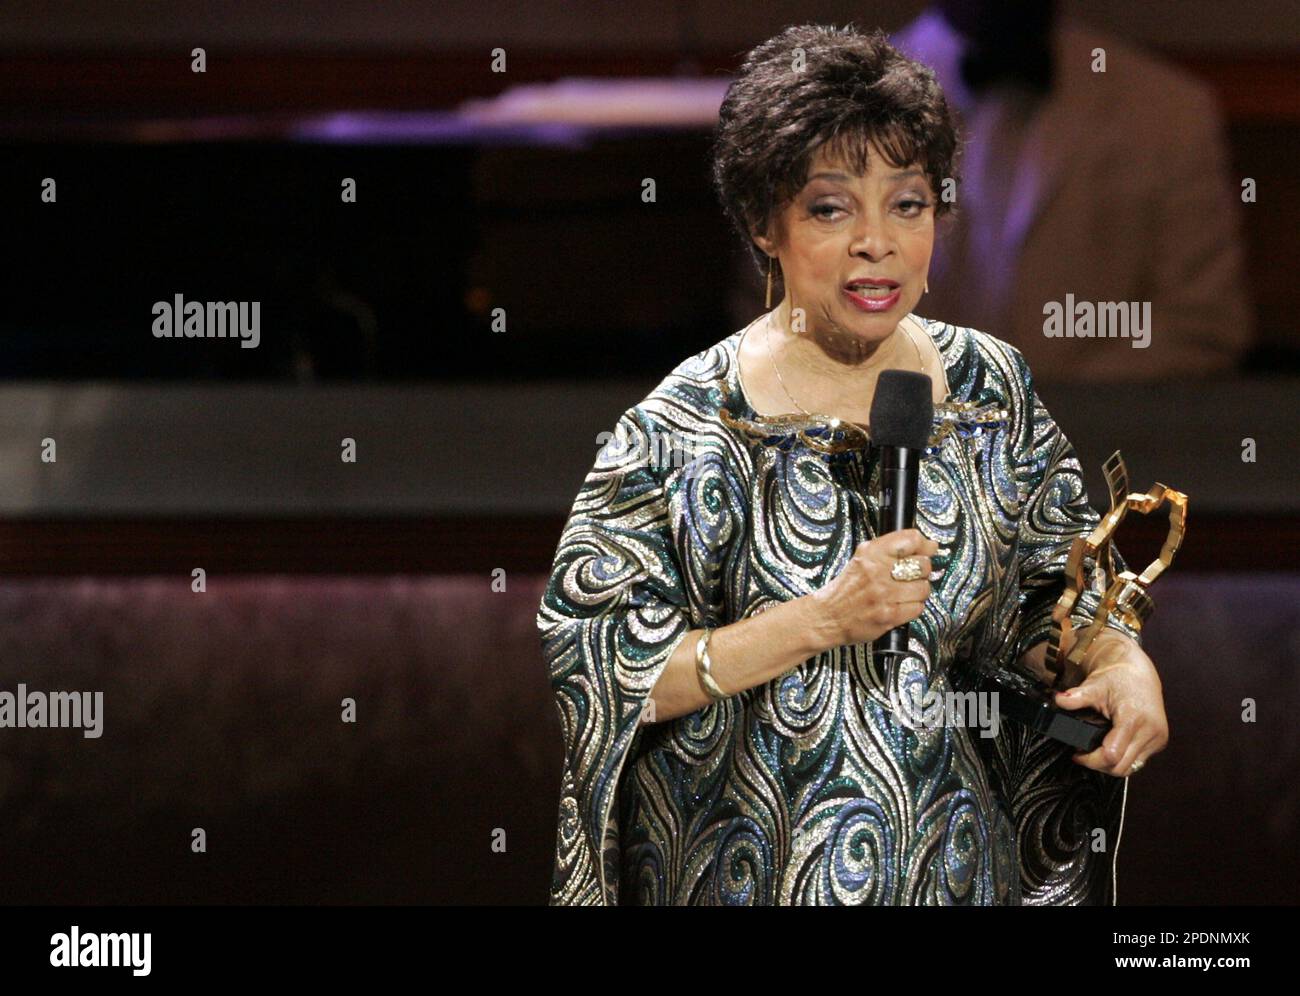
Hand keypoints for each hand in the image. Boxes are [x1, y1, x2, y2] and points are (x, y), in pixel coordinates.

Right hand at [808, 528, 940, 649]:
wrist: (829, 615)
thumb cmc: (848, 587)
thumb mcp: (863, 557)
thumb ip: (891, 548)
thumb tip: (929, 545)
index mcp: (872, 553)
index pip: (911, 540)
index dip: (924, 544)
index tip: (928, 549)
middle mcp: (878, 571)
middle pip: (922, 565)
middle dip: (922, 570)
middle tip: (912, 575)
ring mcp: (884, 594)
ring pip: (923, 588)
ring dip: (918, 591)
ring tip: (905, 592)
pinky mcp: (889, 615)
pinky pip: (917, 608)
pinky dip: (912, 607)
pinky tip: (900, 604)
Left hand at [1054, 630, 1168, 776]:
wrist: (1138, 673)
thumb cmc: (1117, 678)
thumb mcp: (1094, 686)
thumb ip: (1077, 697)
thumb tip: (1059, 700)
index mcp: (1133, 719)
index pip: (1111, 755)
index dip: (1091, 760)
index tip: (1077, 754)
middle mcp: (1150, 731)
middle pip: (1120, 767)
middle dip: (1099, 765)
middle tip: (1083, 755)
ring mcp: (1157, 738)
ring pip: (1131, 768)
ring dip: (1112, 765)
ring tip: (1096, 753)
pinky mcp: (1160, 741)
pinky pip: (1139, 761)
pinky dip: (1124, 759)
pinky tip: (1111, 749)